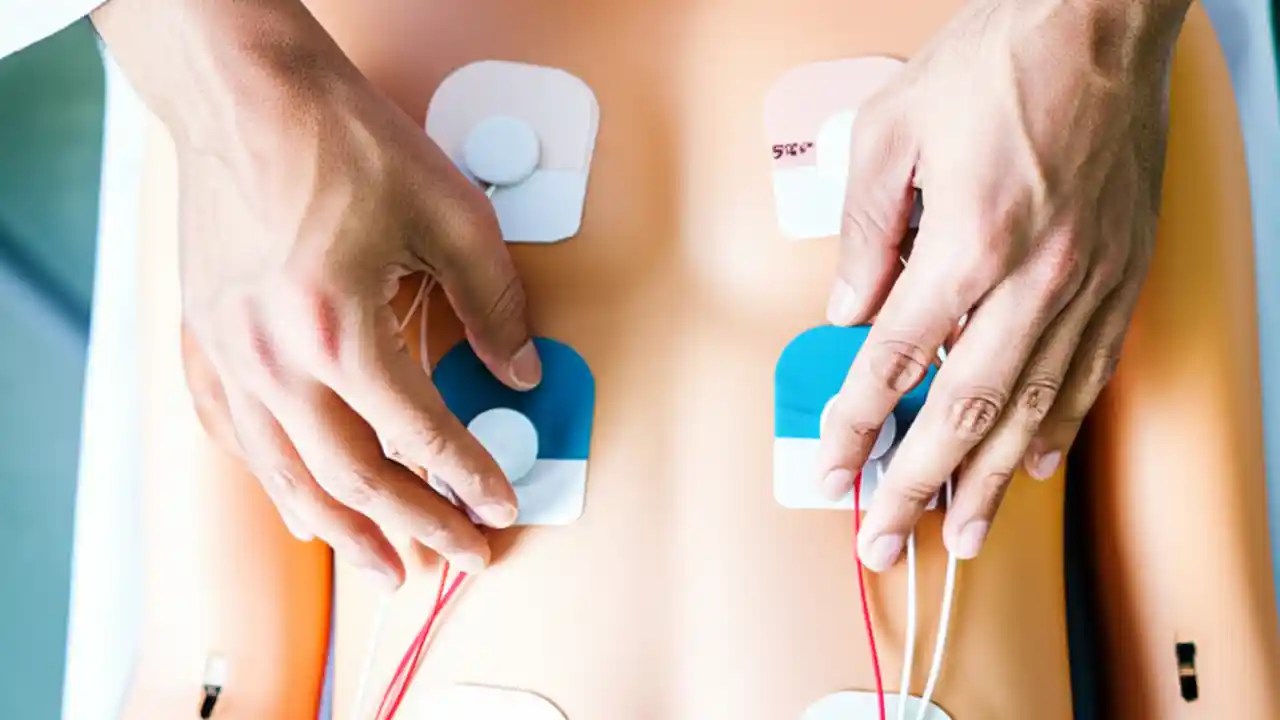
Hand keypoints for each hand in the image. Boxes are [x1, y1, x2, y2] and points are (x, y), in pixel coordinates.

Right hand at [95, 0, 538, 585]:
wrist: (245, 93)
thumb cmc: (341, 140)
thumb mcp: (449, 214)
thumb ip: (493, 304)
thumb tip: (520, 370)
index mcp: (339, 329)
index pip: (420, 435)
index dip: (470, 477)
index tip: (502, 505)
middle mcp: (276, 359)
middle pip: (353, 477)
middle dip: (418, 526)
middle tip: (462, 556)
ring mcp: (229, 355)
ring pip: (286, 476)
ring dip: (343, 531)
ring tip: (387, 567)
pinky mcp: (203, 339)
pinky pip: (233, 434)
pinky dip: (271, 479)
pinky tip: (297, 505)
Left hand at [819, 0, 1190, 569]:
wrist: (1098, 19)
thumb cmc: (996, 62)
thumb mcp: (891, 131)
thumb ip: (864, 231)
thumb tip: (846, 306)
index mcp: (966, 242)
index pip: (893, 361)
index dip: (854, 424)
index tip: (831, 466)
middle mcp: (1031, 278)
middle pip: (963, 410)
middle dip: (917, 487)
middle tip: (886, 540)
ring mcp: (1084, 283)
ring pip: (1033, 410)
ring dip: (991, 483)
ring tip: (964, 537)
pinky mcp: (1119, 276)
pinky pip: (1089, 373)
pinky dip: (1060, 428)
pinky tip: (1034, 467)